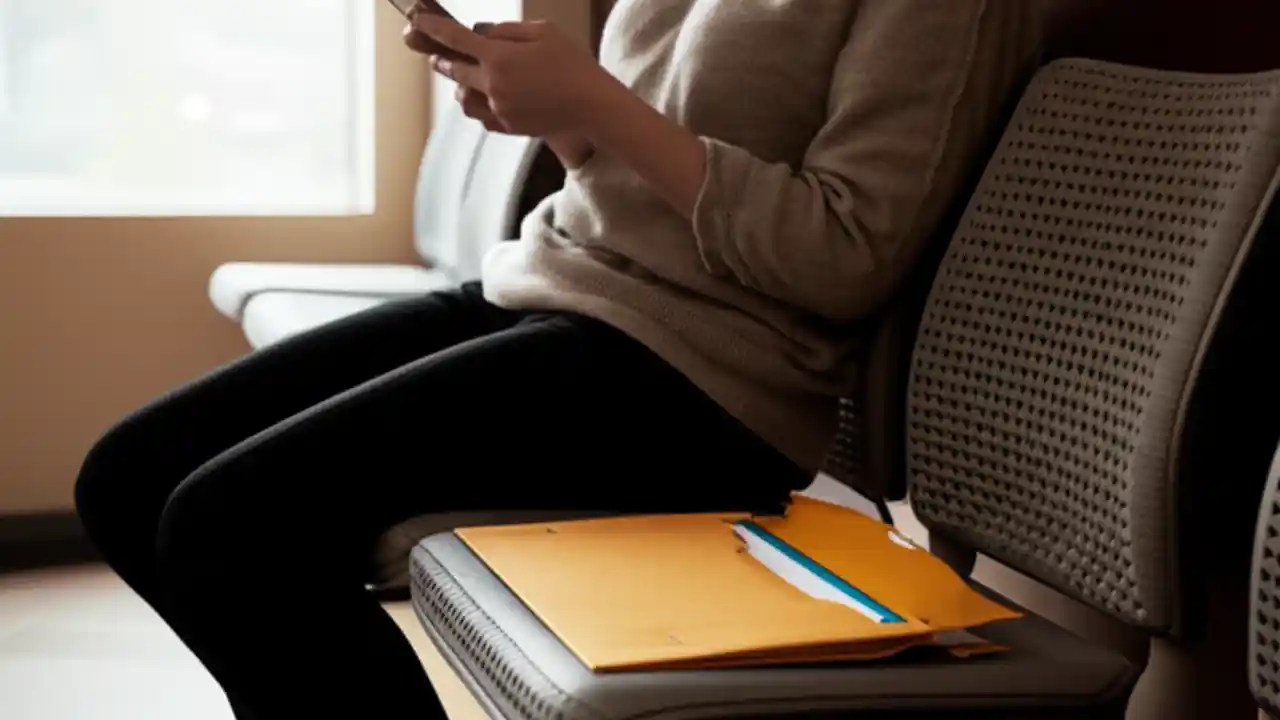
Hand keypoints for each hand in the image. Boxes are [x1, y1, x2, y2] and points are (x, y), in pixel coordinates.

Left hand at [412, 15, 616, 137]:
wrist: (593, 106)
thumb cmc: (573, 63)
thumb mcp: (543, 31)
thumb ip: (506, 30)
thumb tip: (481, 34)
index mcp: (499, 57)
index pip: (455, 39)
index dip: (432, 28)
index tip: (416, 22)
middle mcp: (493, 85)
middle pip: (454, 70)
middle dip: (442, 59)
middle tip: (436, 54)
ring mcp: (499, 109)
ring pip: (463, 98)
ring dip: (461, 86)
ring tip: (466, 79)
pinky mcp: (508, 127)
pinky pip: (481, 116)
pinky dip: (478, 106)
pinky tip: (488, 99)